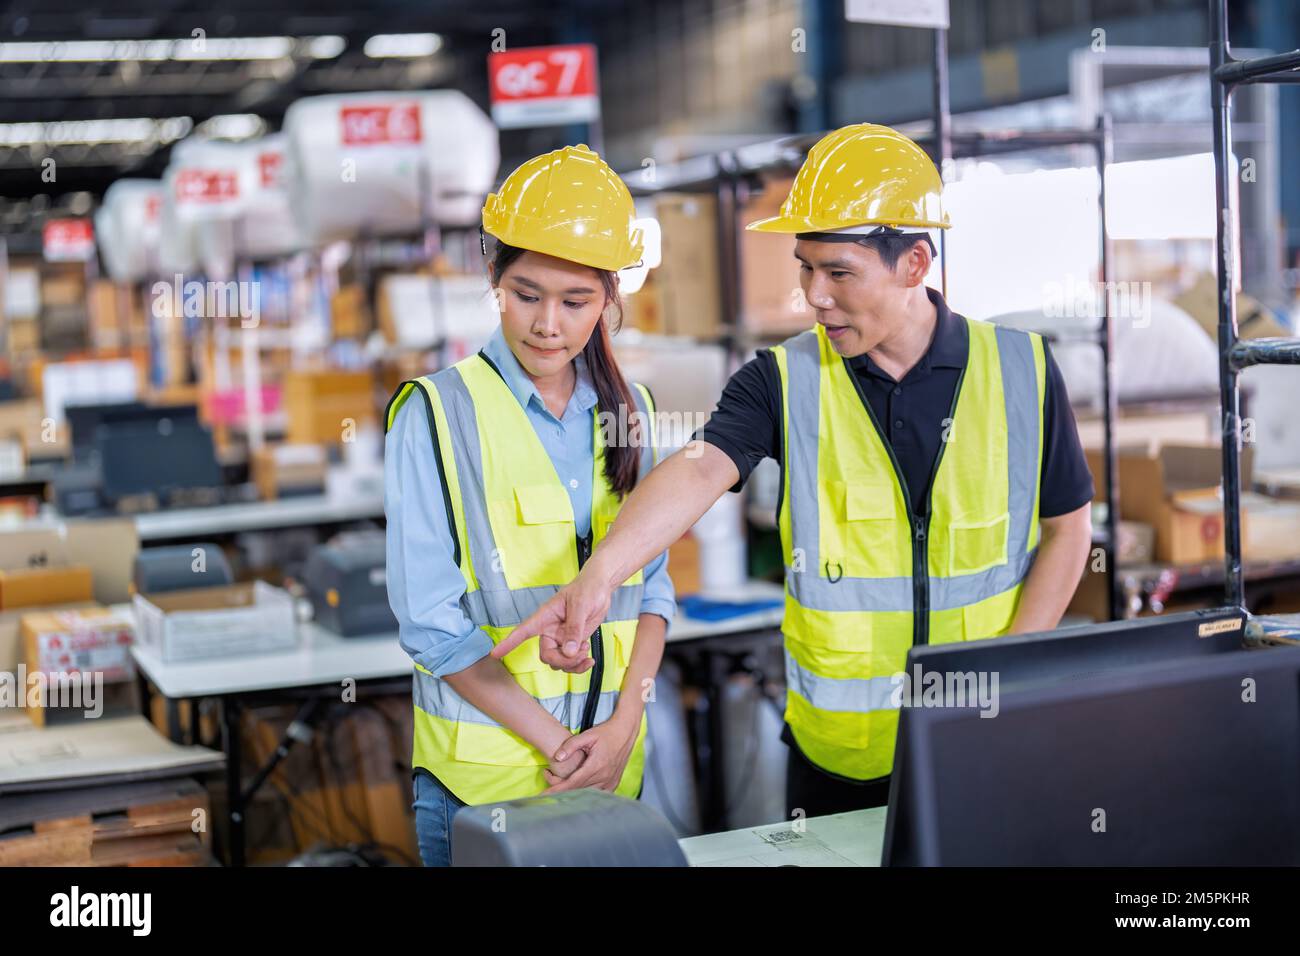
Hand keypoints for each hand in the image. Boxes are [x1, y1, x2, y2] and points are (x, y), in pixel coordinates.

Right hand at [491, 569, 613, 672]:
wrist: (600, 588)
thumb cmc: (586, 589)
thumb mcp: (580, 605)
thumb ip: (574, 629)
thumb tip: (569, 652)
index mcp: (545, 617)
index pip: (523, 631)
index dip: (508, 643)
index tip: (494, 654)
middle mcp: (550, 630)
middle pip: (546, 656)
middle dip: (563, 661)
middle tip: (580, 654)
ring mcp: (561, 638)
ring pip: (558, 662)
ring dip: (572, 664)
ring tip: (586, 652)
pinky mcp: (572, 643)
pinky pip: (570, 662)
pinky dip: (579, 665)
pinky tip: (588, 659)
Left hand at [542, 713, 639, 793]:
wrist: (625, 732)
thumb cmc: (606, 732)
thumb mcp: (588, 735)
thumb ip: (571, 745)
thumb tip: (557, 757)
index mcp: (596, 765)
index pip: (572, 782)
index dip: (557, 790)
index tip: (544, 795)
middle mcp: (604, 776)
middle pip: (578, 790)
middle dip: (562, 793)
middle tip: (547, 794)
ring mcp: (610, 781)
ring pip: (587, 793)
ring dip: (573, 794)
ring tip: (559, 793)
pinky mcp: (613, 783)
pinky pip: (597, 794)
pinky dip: (586, 794)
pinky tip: (578, 793)